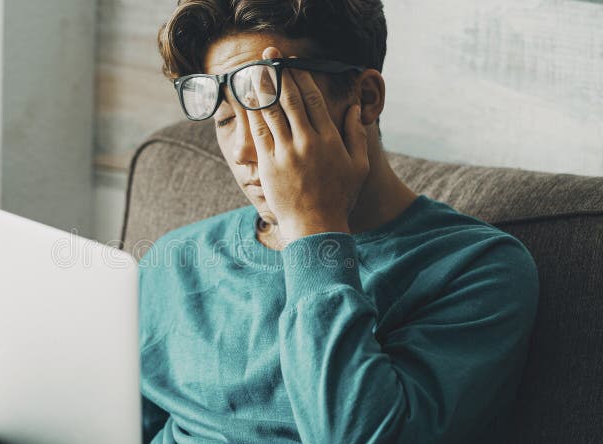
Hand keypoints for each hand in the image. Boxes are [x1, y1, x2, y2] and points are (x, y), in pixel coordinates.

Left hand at [246, 47, 369, 243]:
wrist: (315, 226)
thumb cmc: (339, 197)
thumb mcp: (358, 165)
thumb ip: (356, 134)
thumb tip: (353, 108)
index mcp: (329, 138)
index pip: (312, 99)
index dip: (300, 78)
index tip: (292, 64)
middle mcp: (307, 141)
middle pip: (289, 99)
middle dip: (278, 74)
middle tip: (269, 56)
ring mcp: (286, 152)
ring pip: (271, 112)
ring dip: (261, 87)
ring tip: (253, 69)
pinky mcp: (269, 165)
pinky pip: (258, 132)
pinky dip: (252, 113)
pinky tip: (246, 99)